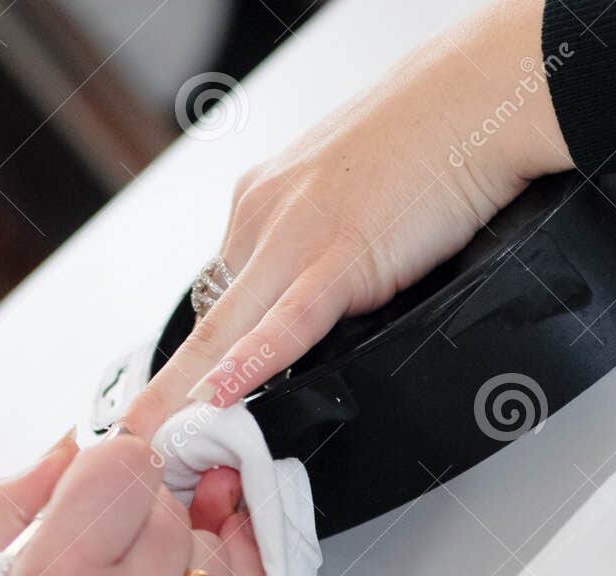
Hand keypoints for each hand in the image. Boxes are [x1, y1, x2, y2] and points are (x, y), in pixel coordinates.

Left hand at [123, 0, 571, 440]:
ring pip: (226, 329)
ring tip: (156, 443)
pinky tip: (220, 395)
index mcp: (265, 202)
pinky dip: (251, 362)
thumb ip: (328, 257)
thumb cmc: (433, 141)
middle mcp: (264, 214)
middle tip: (137, 441)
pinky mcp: (341, 250)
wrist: (478, 93)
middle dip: (167, 391)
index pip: (217, 297)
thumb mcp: (354, 203)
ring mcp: (296, 233)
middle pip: (204, 323)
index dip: (194, 361)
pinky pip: (288, 319)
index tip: (171, 404)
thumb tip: (325, 311)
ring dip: (184, 394)